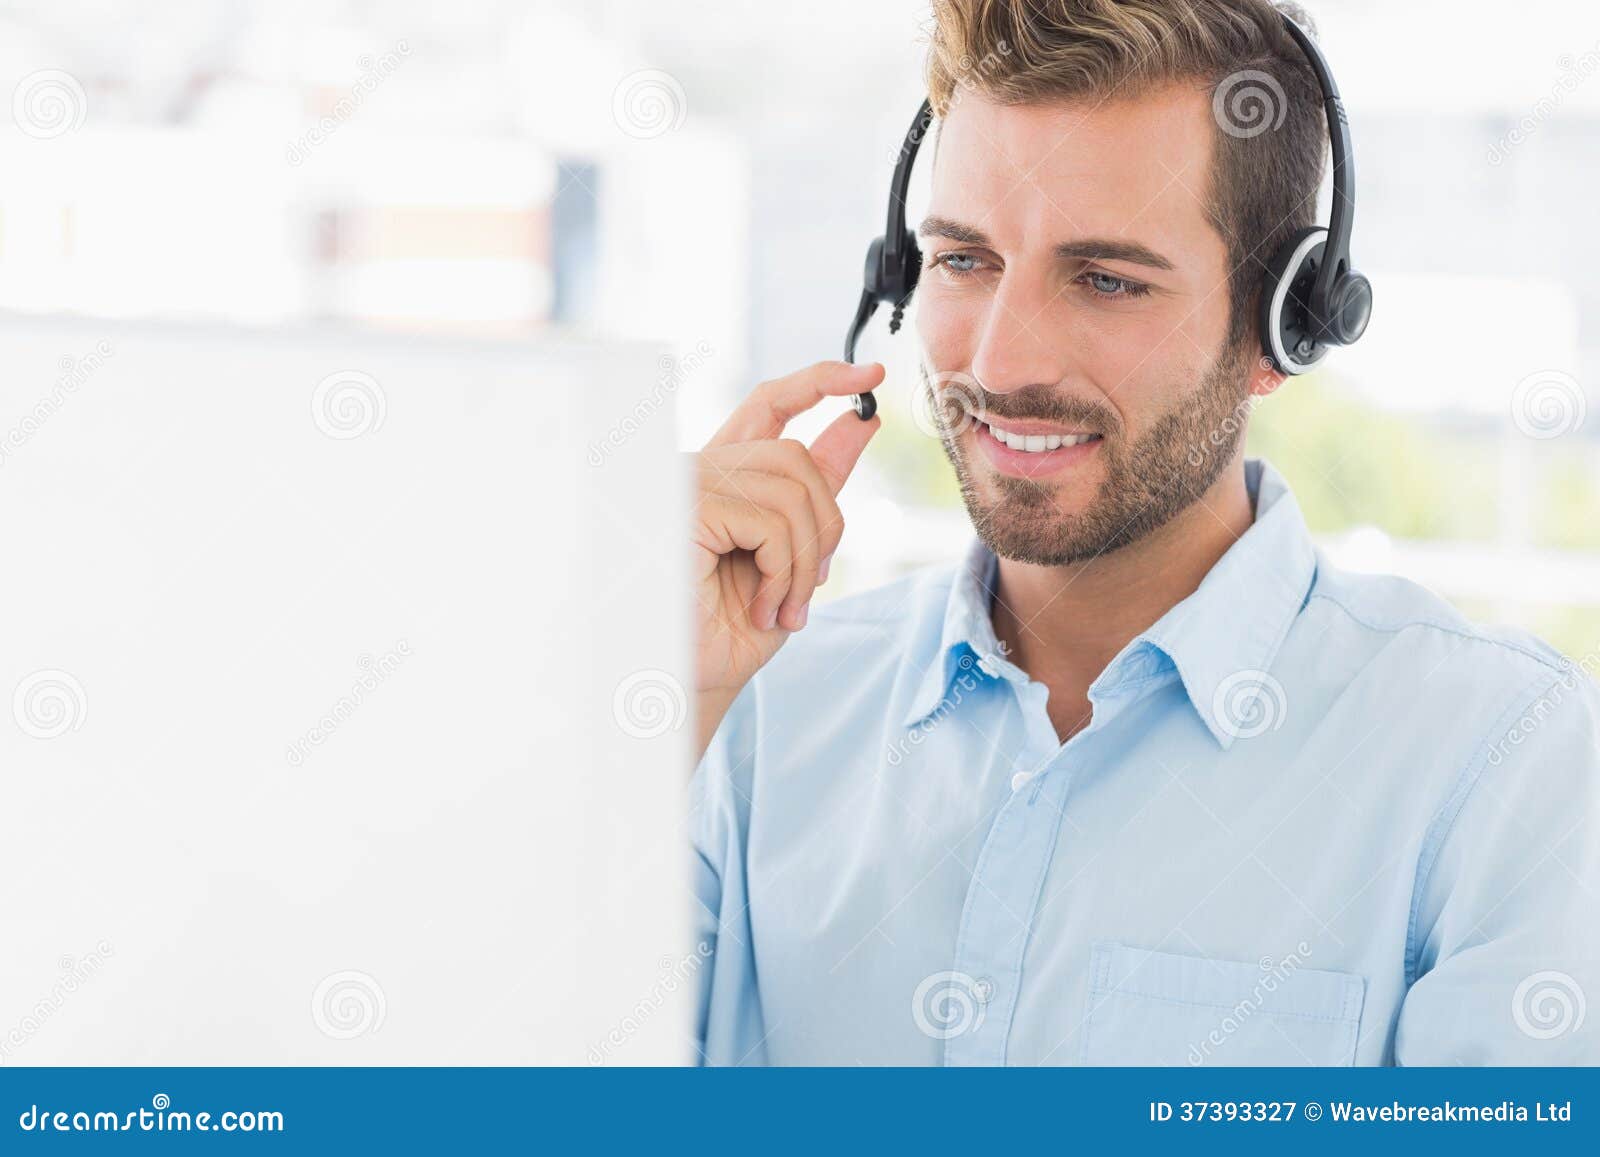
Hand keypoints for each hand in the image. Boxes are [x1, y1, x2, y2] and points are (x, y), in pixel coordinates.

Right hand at [692, 361, 883, 755]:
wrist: (688, 679)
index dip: (818, 381)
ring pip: (791, 487)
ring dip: (805, 558)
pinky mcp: (687, 507)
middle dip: (825, 522)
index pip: (769, 405)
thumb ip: (817, 490)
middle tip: (815, 582)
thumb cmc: (728, 627)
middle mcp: (700, 469)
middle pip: (795, 456)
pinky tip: (767, 607)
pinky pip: (771, 521)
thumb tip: (862, 423)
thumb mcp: (790, 552)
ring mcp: (689, 483)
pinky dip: (785, 571)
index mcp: (721, 475)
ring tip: (787, 606)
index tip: (871, 376)